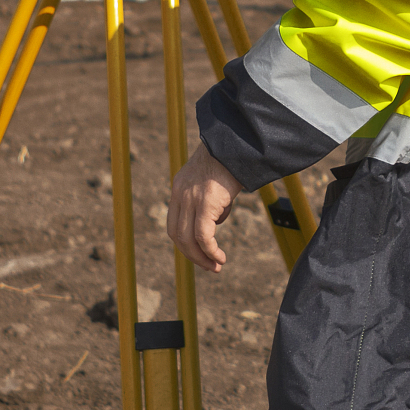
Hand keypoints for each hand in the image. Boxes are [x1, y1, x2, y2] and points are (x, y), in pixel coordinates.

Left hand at [168, 143, 244, 273]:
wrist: (236, 143)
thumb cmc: (230, 160)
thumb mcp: (212, 180)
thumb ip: (210, 199)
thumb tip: (217, 220)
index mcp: (179, 187)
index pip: (174, 223)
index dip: (185, 242)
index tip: (200, 253)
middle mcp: (180, 193)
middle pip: (177, 234)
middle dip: (192, 255)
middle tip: (209, 266)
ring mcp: (191, 198)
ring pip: (188, 239)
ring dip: (201, 257)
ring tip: (216, 266)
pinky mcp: (205, 203)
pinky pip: (203, 235)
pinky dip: (210, 251)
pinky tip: (220, 257)